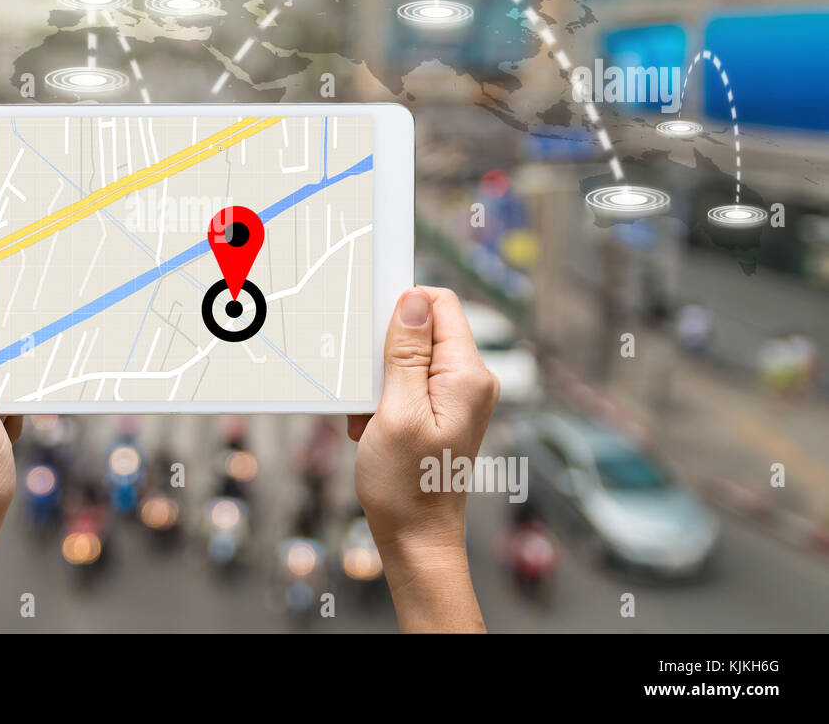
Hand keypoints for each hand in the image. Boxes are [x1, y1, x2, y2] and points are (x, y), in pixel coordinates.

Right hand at [349, 286, 499, 631]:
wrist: (416, 539)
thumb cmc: (406, 485)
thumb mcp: (397, 411)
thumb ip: (406, 353)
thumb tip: (413, 299)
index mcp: (467, 374)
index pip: (439, 304)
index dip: (403, 306)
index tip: (371, 333)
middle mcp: (471, 380)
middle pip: (423, 329)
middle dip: (384, 352)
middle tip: (369, 392)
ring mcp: (458, 396)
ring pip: (409, 358)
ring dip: (379, 381)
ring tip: (371, 418)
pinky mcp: (443, 410)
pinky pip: (408, 383)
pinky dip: (384, 399)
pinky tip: (374, 429)